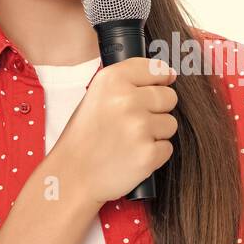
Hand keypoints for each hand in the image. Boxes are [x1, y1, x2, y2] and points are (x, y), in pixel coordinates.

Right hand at [48, 57, 178, 204]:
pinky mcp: (148, 154)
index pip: (156, 69)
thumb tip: (170, 74)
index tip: (157, 86)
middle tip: (132, 123)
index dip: (160, 79)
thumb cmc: (85, 135)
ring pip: (170, 123)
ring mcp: (139, 127)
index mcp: (112, 80)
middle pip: (169, 97)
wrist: (72, 175)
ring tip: (129, 141)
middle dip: (157, 110)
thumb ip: (128, 82)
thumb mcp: (96, 95)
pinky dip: (153, 154)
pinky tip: (132, 156)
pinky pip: (167, 147)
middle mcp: (127, 100)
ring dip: (155, 133)